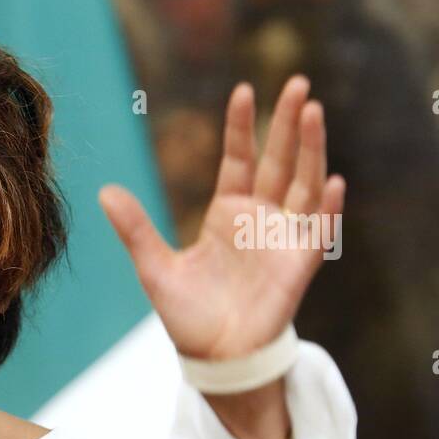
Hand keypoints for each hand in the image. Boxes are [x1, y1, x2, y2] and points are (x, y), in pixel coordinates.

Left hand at [98, 76, 345, 438]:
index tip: (244, 90)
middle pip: (278, 160)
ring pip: (304, 183)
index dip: (242, 127)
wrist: (214, 357)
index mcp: (227, 214)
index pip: (239, 159)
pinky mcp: (300, 264)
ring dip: (311, 149)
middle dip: (287, 122)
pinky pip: (320, 230)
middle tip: (298, 81)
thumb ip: (135, 229)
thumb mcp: (154, 267)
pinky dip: (328, 207)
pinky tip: (333, 181)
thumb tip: (104, 191)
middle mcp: (259, 219)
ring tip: (313, 111)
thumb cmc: (188, 315)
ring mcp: (283, 239)